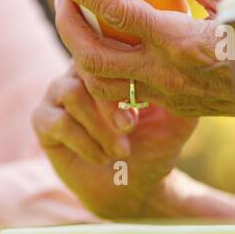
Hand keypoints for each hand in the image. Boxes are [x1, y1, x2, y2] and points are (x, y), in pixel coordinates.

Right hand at [33, 56, 197, 218]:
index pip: (109, 46)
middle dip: (110, 101)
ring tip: (120, 151)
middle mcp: (81, 71)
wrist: (134, 187)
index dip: (125, 73)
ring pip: (71, 93)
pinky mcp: (42, 120)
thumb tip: (192, 66)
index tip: (145, 106)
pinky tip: (101, 157)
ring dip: (98, 126)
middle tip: (130, 127)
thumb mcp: (177, 118)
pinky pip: (57, 121)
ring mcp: (58, 93)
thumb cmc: (156, 145)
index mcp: (112, 62)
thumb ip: (180, 90)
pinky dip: (83, 142)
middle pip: (86, 67)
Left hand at [45, 0, 234, 117]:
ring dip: (77, 52)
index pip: (114, 10)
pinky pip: (120, 94)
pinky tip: (101, 49)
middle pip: (91, 54)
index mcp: (181, 40)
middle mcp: (165, 73)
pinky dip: (101, 73)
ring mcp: (164, 95)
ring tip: (75, 20)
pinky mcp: (169, 106)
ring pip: (98, 81)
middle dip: (66, 24)